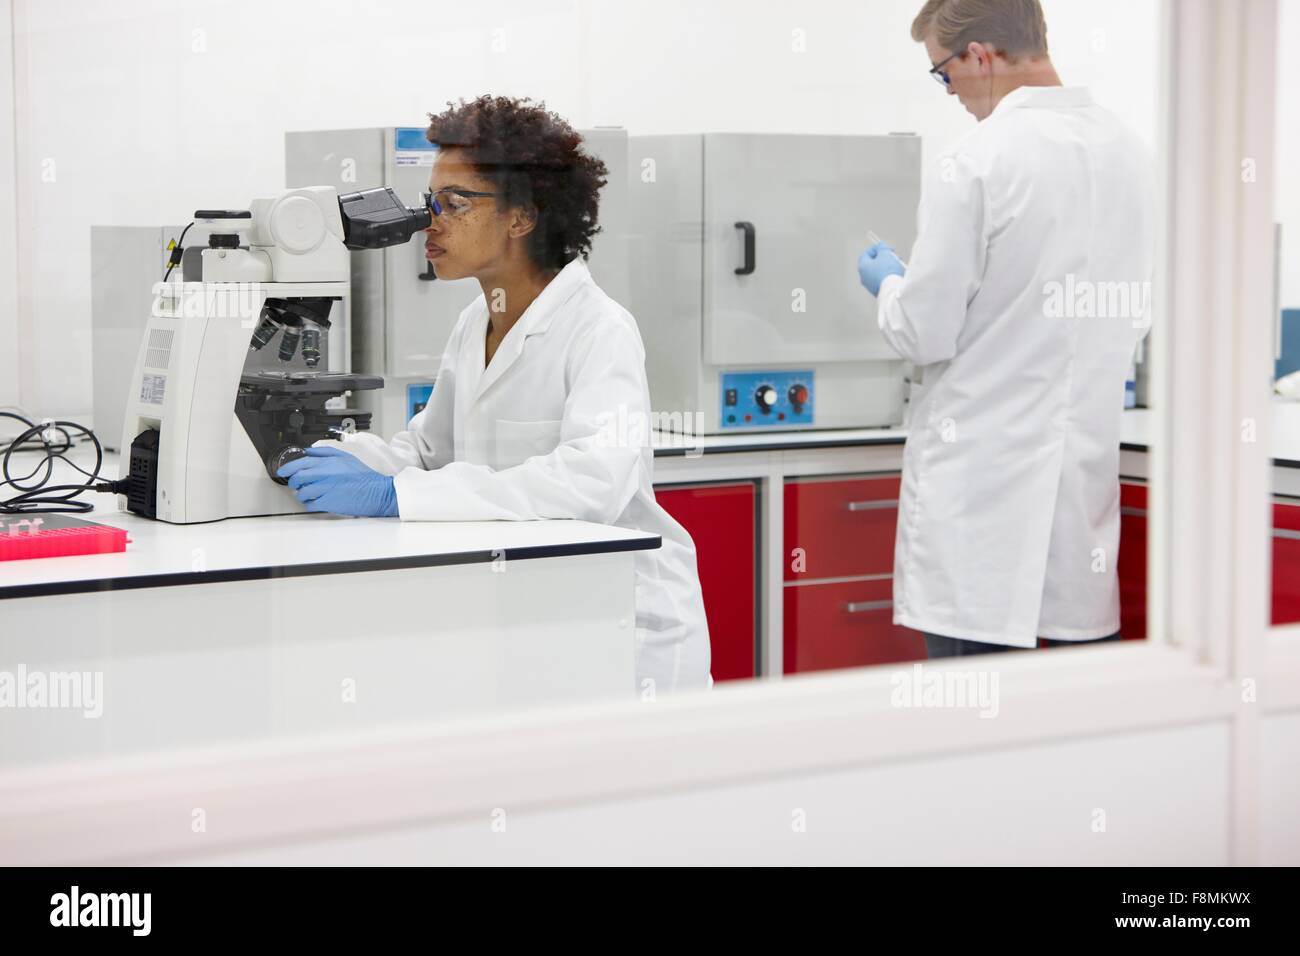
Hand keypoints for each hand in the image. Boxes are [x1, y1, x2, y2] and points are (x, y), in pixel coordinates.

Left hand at [278, 446, 398, 516]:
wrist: (377, 493)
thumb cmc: (364, 477)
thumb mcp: (346, 457)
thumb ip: (325, 453)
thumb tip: (308, 451)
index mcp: (329, 462)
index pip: (301, 462)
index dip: (288, 468)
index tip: (283, 471)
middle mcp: (325, 474)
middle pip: (298, 477)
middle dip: (295, 482)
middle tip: (298, 484)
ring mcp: (325, 489)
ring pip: (302, 492)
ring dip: (302, 495)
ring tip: (309, 495)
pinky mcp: (328, 503)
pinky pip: (310, 505)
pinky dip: (309, 505)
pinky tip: (315, 502)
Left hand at [858, 241, 905, 296]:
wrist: (894, 289)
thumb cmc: (888, 271)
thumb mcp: (885, 254)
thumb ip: (882, 248)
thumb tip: (880, 245)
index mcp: (862, 267)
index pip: (866, 253)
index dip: (877, 248)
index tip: (885, 247)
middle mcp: (864, 277)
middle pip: (874, 263)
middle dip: (885, 257)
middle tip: (893, 256)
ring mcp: (870, 285)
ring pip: (879, 271)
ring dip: (888, 266)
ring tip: (898, 265)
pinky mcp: (878, 291)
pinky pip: (883, 280)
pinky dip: (889, 275)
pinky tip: (897, 274)